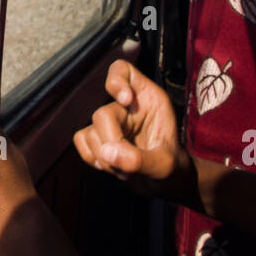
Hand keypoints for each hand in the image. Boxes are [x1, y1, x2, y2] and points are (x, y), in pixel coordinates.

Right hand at [73, 59, 190, 197]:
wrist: (168, 184)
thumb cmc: (173, 167)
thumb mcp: (165, 165)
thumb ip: (138, 160)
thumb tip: (108, 152)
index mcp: (147, 99)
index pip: (123, 71)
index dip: (117, 81)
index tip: (126, 101)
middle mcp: (127, 107)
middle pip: (102, 114)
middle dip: (112, 144)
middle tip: (128, 166)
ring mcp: (112, 122)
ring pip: (90, 132)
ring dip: (106, 158)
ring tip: (126, 170)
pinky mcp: (99, 138)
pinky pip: (81, 140)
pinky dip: (92, 157)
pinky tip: (111, 167)